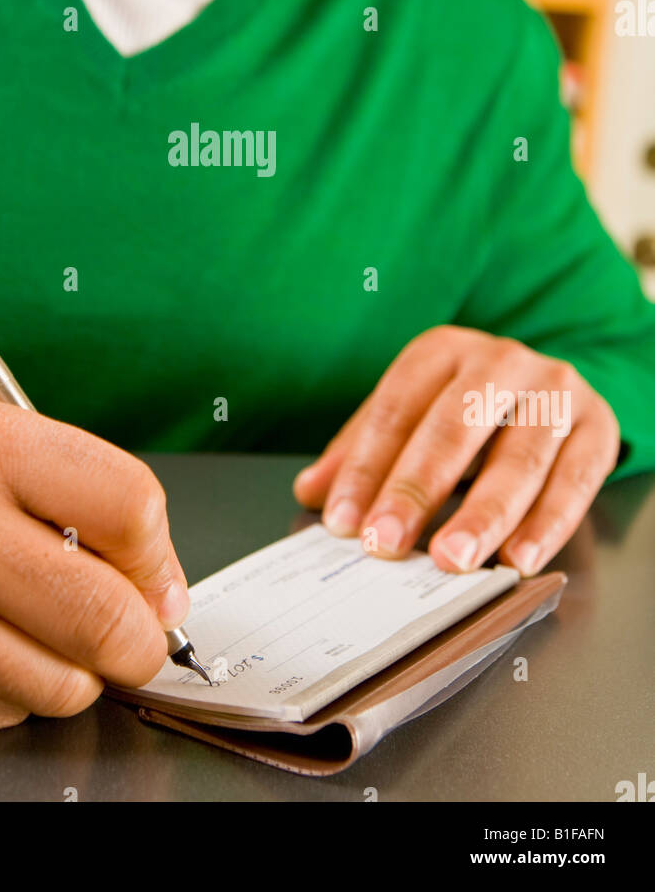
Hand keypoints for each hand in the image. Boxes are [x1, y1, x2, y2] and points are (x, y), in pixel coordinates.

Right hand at [0, 397, 188, 733]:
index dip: (159, 557)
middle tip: (133, 636)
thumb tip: (161, 589)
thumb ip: (82, 493)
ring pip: (61, 684)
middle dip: (140, 641)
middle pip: (105, 615)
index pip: (129, 508)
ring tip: (38, 629)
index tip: (155, 579)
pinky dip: (10, 690)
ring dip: (73, 669)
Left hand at [293, 325, 619, 576]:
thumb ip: (363, 451)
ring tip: (451, 560)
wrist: (552, 386)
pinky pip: (574, 479)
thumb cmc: (470, 407)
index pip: (396, 409)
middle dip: (416, 490)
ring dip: (483, 514)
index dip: (366, 468)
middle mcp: (501, 361)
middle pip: (453, 427)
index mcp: (443, 350)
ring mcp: (555, 391)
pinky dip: (548, 524)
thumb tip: (312, 491)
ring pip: (518, 456)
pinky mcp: (598, 427)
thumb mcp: (414, 414)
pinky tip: (518, 558)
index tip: (343, 521)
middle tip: (387, 544)